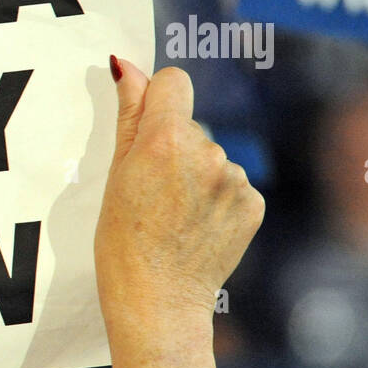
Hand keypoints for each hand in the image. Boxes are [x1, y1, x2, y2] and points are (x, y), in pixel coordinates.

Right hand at [95, 62, 263, 350]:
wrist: (156, 301)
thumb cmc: (121, 241)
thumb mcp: (114, 174)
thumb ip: (128, 114)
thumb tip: (126, 66)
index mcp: (165, 139)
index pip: (173, 81)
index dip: (157, 100)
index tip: (145, 127)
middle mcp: (207, 152)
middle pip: (190, 125)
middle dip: (171, 148)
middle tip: (150, 194)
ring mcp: (234, 179)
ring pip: (211, 156)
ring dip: (195, 176)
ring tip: (173, 216)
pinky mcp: (253, 203)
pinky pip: (232, 184)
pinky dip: (216, 200)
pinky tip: (196, 227)